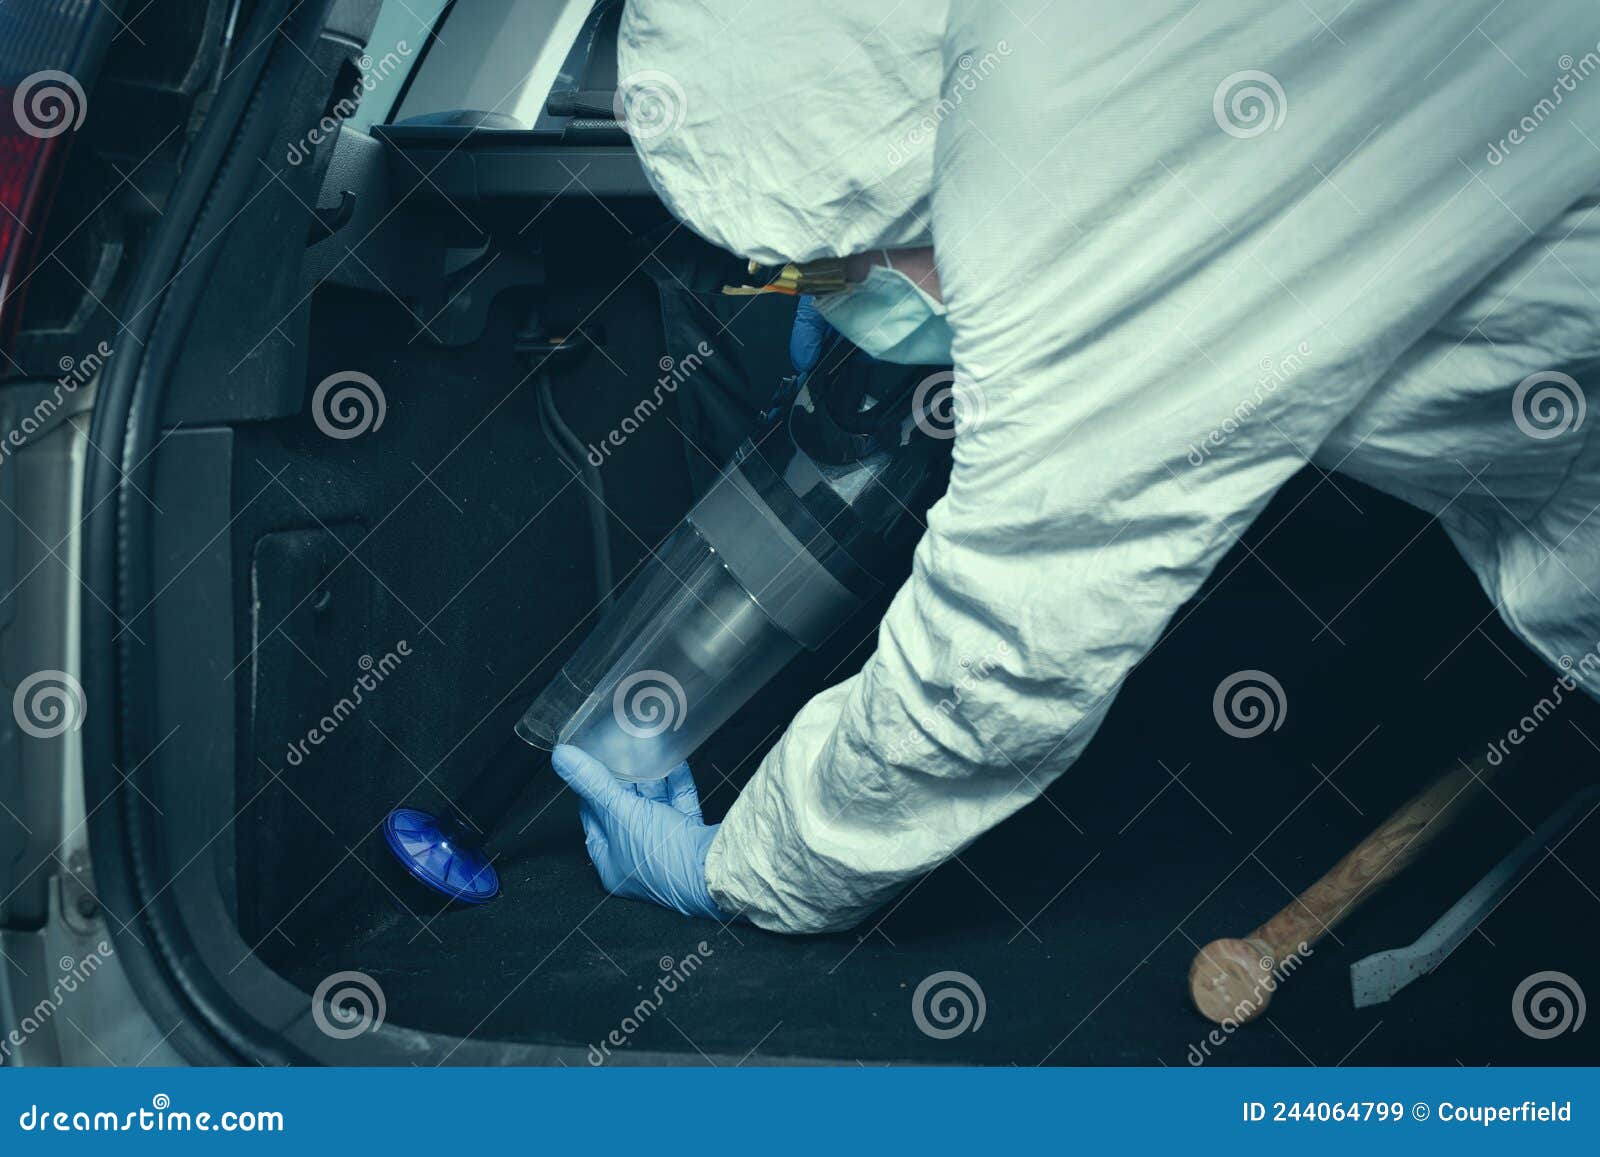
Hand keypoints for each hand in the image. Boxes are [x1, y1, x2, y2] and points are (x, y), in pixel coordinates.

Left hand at [551, 745, 729, 920]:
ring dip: (651, 779)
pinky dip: (676, 783)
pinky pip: (680, 804)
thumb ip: (592, 783)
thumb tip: (563, 759)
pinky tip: (674, 762)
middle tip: (620, 752)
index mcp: (613, 863)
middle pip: (624, 811)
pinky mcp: (692, 838)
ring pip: (654, 806)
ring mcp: (667, 848)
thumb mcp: (620, 814)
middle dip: (623, 781)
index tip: (589, 765)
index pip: (593, 821)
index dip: (590, 791)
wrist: (715, 871)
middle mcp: (639, 858)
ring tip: (647, 751)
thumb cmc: (665, 857)